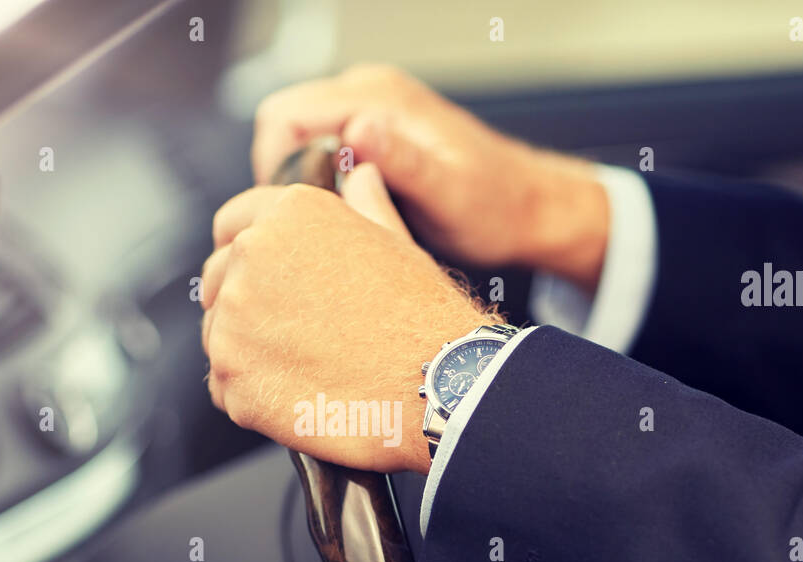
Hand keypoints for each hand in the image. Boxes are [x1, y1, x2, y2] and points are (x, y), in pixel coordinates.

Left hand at [200, 165, 491, 473]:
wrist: (434, 384)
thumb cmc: (422, 317)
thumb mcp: (397, 243)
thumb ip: (364, 207)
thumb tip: (359, 178)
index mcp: (288, 214)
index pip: (231, 224)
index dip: (242, 251)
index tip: (256, 275)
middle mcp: (251, 256)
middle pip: (217, 281)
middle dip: (243, 304)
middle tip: (292, 333)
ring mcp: (234, 320)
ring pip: (218, 335)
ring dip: (247, 351)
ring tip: (304, 368)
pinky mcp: (232, 377)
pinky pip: (223, 385)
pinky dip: (249, 394)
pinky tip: (296, 395)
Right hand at [252, 63, 610, 288]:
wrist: (528, 207)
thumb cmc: (495, 208)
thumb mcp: (448, 194)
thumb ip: (403, 162)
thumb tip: (359, 131)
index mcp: (379, 99)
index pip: (283, 117)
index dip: (274, 169)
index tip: (293, 215)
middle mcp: (370, 93)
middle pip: (283, 126)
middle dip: (283, 178)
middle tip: (312, 225)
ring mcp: (370, 109)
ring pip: (297, 139)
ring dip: (302, 182)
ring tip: (333, 221)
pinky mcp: (373, 130)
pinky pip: (320, 147)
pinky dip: (320, 181)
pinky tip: (348, 213)